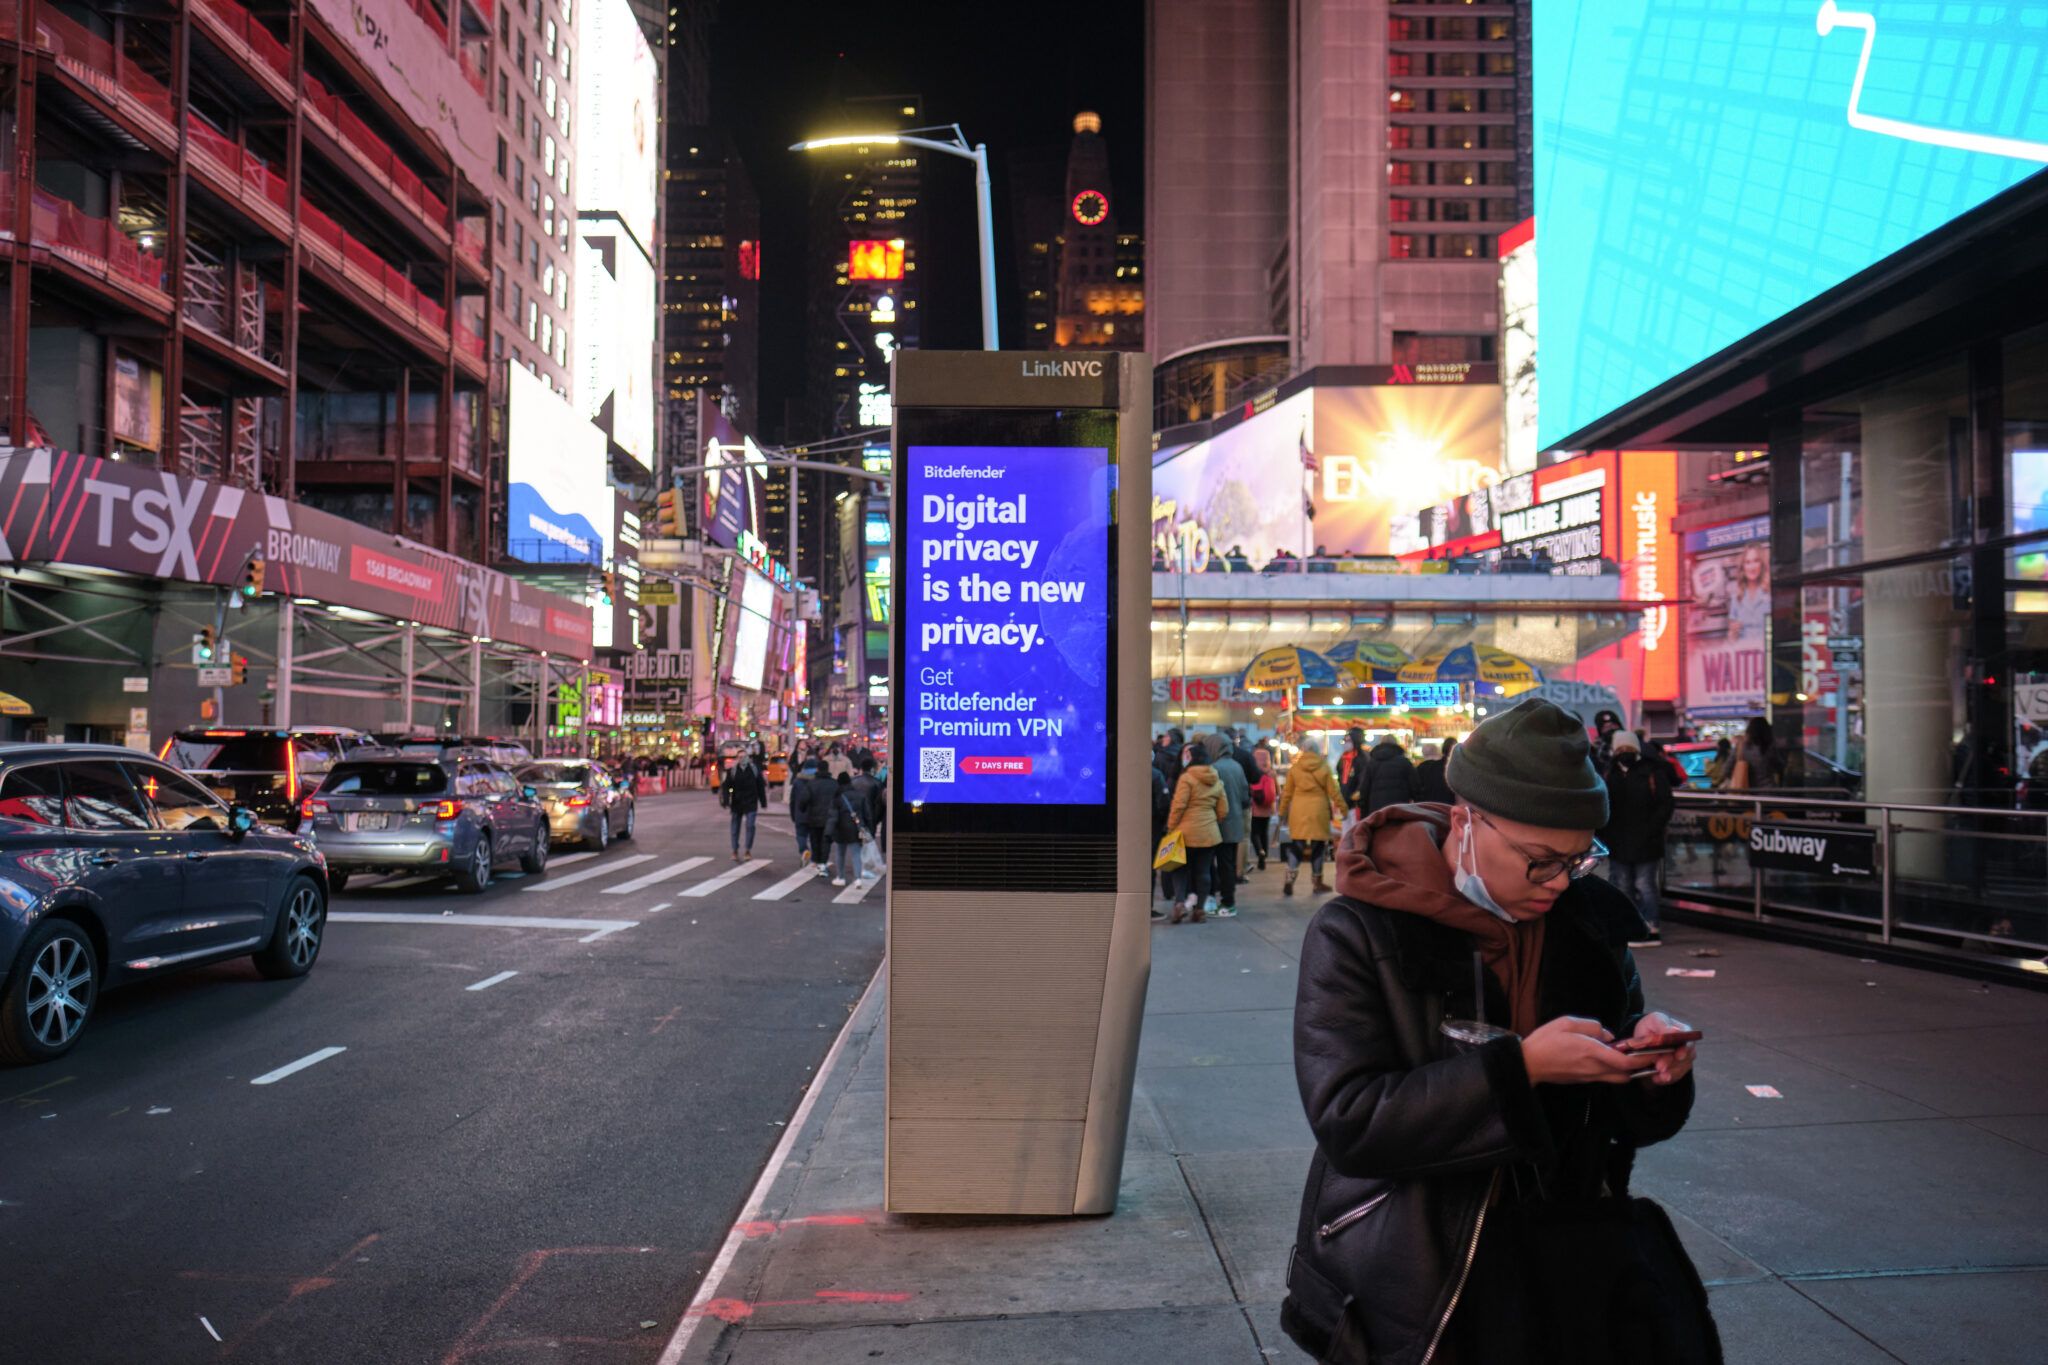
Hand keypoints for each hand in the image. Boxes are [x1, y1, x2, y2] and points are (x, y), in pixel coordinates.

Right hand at [1520, 1015, 1643, 1085]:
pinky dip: (1612, 1071)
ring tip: (1627, 1057)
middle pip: (1626, 1074)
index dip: (1643, 1060)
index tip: (1654, 1053)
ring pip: (1616, 1078)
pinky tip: (1607, 1059)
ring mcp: (1588, 1076)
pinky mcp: (1582, 1080)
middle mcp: (1593, 1068)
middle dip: (1639, 1067)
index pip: (1626, 1062)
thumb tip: (1607, 1035)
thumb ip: (1592, 1026)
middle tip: (1644, 1055)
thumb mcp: (1567, 1022)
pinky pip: (1604, 1077)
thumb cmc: (1545, 1041)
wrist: (1528, 1063)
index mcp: (1592, 1052)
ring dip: (1626, 1070)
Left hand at [1627, 1011, 1696, 1086]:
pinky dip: (1664, 1079)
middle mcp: (1687, 1046)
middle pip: (1684, 1057)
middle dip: (1671, 1062)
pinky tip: (1655, 1078)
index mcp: (1683, 1031)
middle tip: (1659, 1067)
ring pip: (1680, 1068)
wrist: (1642, 1043)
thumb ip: (1663, 1025)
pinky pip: (1674, 1077)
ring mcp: (1684, 1060)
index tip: (1678, 1056)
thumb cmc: (1650, 1028)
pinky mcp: (1677, 1070)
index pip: (1688, 1040)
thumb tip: (1676, 1031)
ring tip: (1657, 1074)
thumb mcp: (1653, 1021)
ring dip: (1669, 1072)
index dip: (1685, 1049)